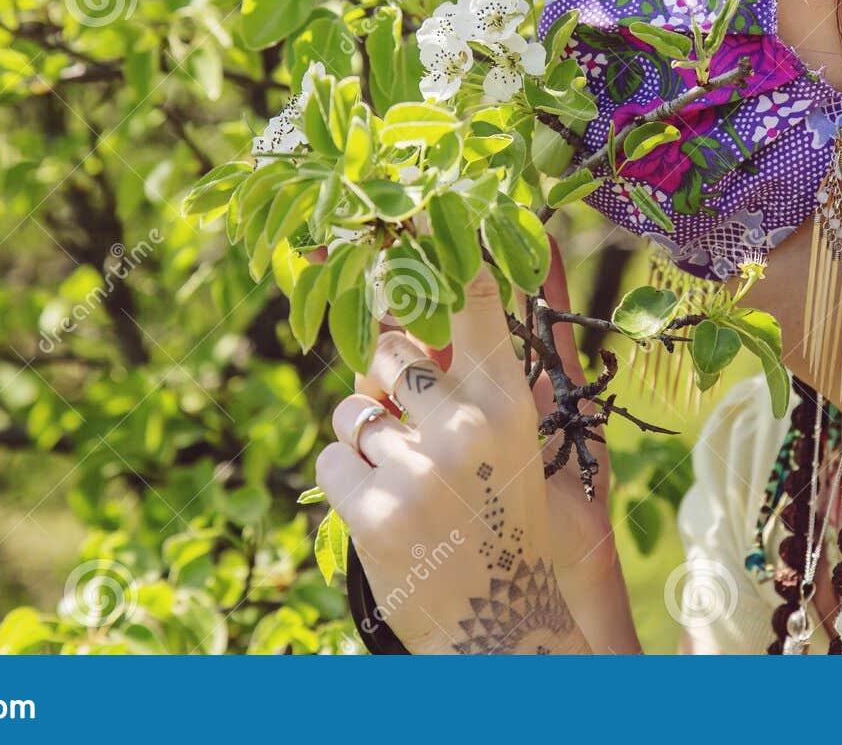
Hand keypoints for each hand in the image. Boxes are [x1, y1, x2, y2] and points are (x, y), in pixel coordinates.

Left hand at [317, 265, 590, 654]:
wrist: (498, 629)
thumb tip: (396, 329)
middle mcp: (464, 429)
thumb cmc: (502, 525)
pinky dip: (345, 482)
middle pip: (391, 354)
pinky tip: (381, 512)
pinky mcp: (369, 513)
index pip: (474, 308)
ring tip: (401, 483)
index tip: (419, 211)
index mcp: (509, 406)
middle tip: (403, 416)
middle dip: (383, 373)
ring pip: (353, 410)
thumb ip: (465, 389)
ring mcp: (414, 472)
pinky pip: (332, 459)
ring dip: (364, 438)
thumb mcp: (509, 449)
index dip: (441, 256)